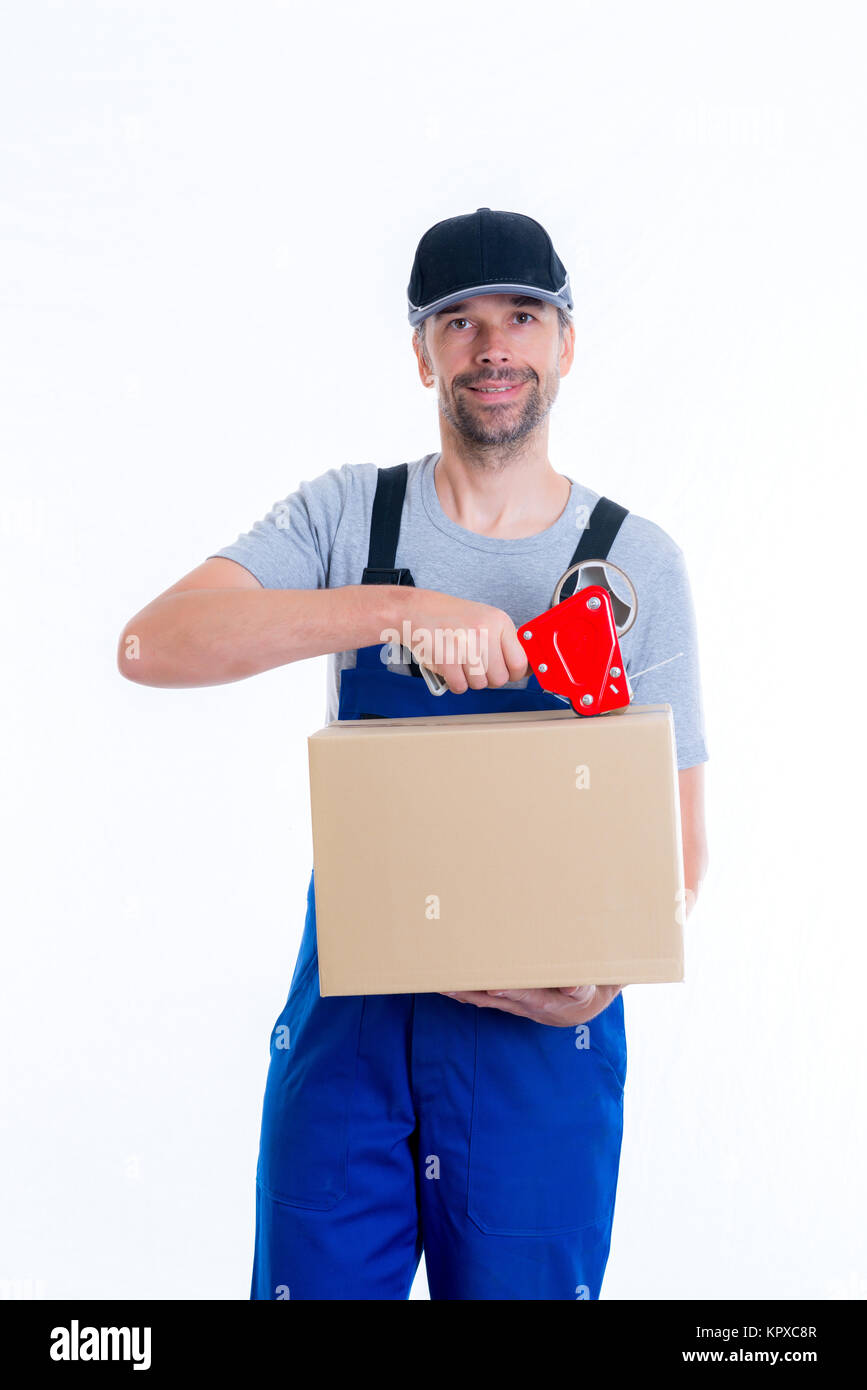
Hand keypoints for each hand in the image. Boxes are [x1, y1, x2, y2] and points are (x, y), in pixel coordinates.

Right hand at [398, 587, 527, 693]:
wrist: (417, 610)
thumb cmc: (451, 617)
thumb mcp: (485, 620)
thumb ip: (504, 643)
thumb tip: (525, 669)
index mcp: (499, 622)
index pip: (520, 662)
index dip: (512, 673)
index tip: (505, 672)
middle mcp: (485, 632)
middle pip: (500, 679)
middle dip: (488, 678)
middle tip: (475, 666)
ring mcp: (465, 645)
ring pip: (480, 684)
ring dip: (469, 680)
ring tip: (460, 662)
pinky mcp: (447, 658)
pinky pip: (460, 686)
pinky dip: (454, 682)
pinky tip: (450, 667)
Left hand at [440, 984, 623, 1026]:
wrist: (581, 1008)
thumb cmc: (585, 993)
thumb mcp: (589, 990)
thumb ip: (580, 988)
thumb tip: (570, 985)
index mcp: (545, 1002)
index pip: (525, 996)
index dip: (509, 992)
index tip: (493, 986)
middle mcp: (525, 1006)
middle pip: (496, 999)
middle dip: (472, 992)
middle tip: (450, 985)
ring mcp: (515, 1005)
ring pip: (486, 999)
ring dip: (463, 993)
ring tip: (440, 985)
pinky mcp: (510, 1001)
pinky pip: (485, 998)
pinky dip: (468, 993)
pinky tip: (450, 988)